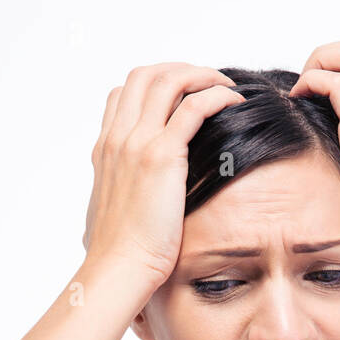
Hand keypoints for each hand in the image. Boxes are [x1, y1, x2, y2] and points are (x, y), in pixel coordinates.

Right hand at [83, 63, 245, 290]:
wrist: (117, 269)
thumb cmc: (118, 255)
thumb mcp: (109, 217)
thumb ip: (118, 200)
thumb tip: (126, 210)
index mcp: (105, 151)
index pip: (122, 94)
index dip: (153, 84)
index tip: (181, 95)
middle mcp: (118, 139)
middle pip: (145, 75)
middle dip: (180, 70)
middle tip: (208, 83)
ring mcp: (137, 143)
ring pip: (169, 80)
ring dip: (202, 75)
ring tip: (226, 87)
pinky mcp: (161, 156)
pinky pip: (194, 105)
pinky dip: (217, 95)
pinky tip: (234, 103)